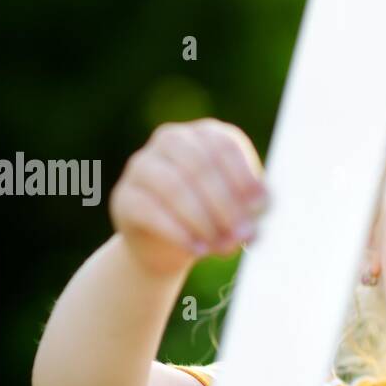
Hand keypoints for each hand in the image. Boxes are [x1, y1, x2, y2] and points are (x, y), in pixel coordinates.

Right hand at [110, 118, 268, 275]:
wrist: (168, 245)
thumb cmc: (213, 220)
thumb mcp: (237, 213)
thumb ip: (247, 216)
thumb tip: (251, 231)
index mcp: (205, 135)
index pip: (224, 146)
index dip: (244, 176)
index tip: (260, 206)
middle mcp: (171, 140)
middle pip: (200, 165)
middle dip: (226, 204)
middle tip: (243, 235)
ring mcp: (142, 165)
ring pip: (173, 186)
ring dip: (203, 220)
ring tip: (221, 246)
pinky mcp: (124, 196)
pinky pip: (150, 210)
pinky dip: (178, 232)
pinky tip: (196, 250)